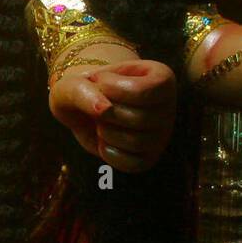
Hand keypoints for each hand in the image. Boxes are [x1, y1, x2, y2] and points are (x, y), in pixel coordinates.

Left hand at [50, 60, 175, 172]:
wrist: (84, 107)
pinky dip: (110, 153)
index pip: (143, 91)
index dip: (112, 89)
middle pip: (141, 118)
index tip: (98, 81)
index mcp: (162, 78)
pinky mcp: (150, 157)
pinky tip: (103, 140)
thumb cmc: (83, 89)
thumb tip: (104, 109)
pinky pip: (134, 164)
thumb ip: (82, 91)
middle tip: (98, 105)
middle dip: (107, 114)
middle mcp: (169, 106)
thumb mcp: (72, 84)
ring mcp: (162, 134)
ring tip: (101, 122)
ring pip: (137, 141)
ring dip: (106, 132)